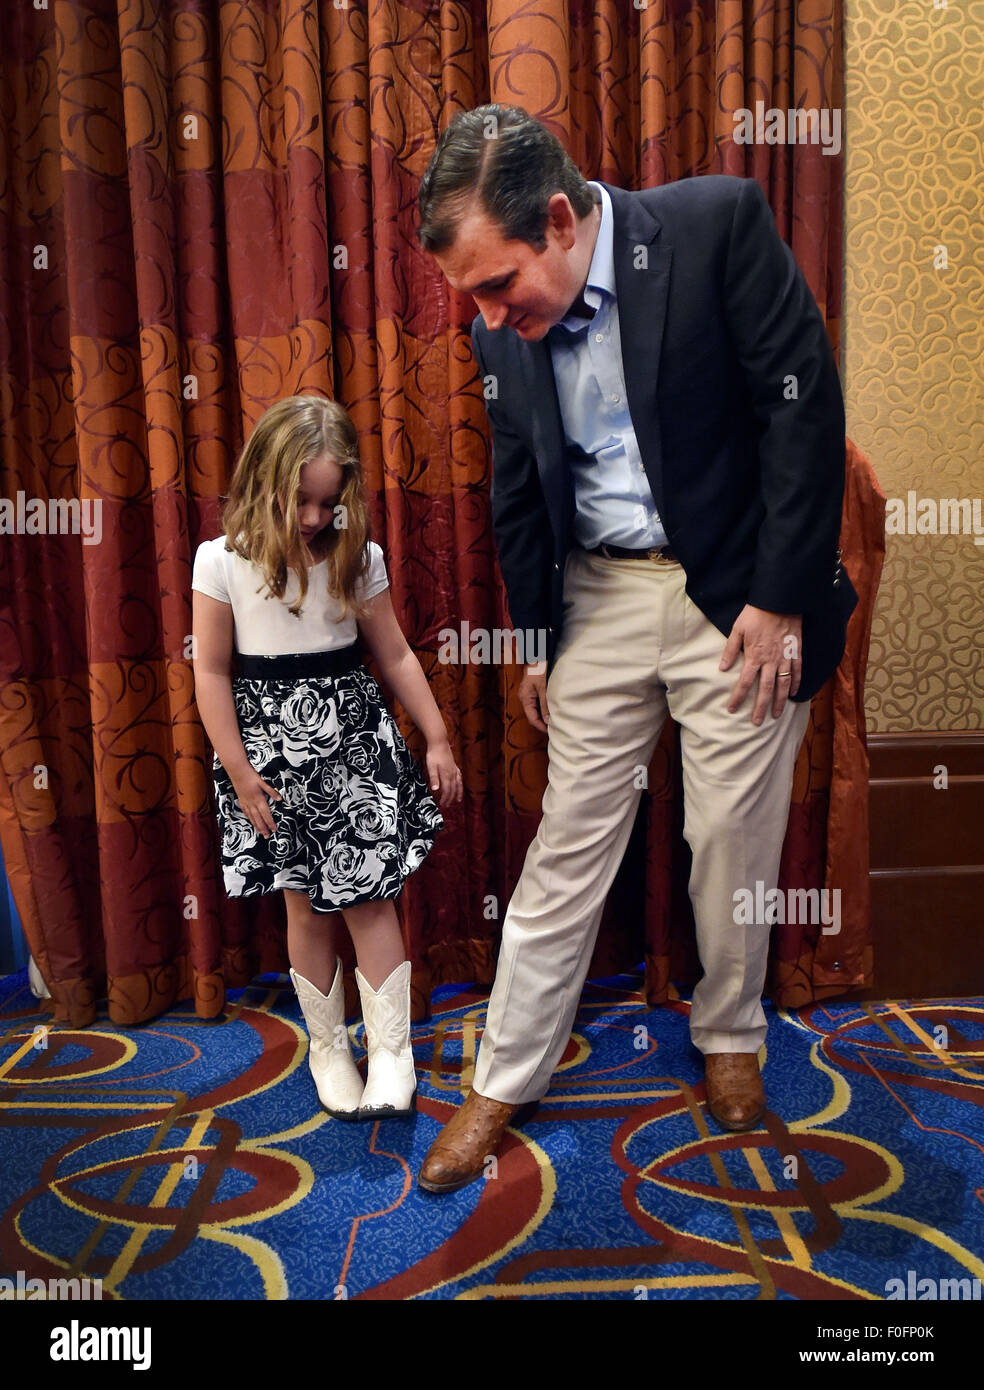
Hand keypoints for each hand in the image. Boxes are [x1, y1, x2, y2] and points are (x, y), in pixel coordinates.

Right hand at [231, 766, 282, 838]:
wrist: (237, 772)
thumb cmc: (251, 776)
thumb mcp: (263, 783)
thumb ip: (272, 792)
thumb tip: (280, 799)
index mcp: (259, 799)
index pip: (266, 814)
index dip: (270, 823)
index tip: (274, 829)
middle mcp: (252, 804)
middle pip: (259, 819)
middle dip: (263, 828)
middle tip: (267, 836)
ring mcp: (246, 803)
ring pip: (252, 818)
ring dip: (257, 826)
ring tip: (260, 833)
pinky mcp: (241, 801)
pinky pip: (246, 813)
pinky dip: (249, 819)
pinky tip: (251, 822)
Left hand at [426, 738, 462, 805]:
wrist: (439, 742)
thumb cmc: (434, 754)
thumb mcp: (431, 767)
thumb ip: (434, 779)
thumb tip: (435, 789)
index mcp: (446, 775)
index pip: (447, 790)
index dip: (445, 798)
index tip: (443, 804)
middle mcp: (452, 774)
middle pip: (453, 789)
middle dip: (451, 798)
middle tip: (448, 805)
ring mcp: (454, 770)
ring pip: (458, 784)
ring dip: (458, 793)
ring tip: (458, 800)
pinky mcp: (454, 766)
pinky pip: (459, 777)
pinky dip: (460, 783)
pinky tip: (459, 784)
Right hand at [519, 661, 548, 731]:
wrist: (538, 655)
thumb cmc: (539, 669)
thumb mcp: (544, 688)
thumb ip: (545, 705)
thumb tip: (548, 721)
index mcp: (525, 698)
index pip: (532, 718)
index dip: (541, 726)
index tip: (551, 732)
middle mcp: (525, 698)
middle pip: (533, 715)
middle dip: (543, 722)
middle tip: (555, 728)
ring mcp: (529, 694)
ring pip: (537, 709)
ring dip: (545, 715)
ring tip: (555, 720)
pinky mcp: (533, 690)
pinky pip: (538, 703)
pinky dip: (545, 708)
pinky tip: (553, 709)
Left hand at [718, 605, 802, 723]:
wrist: (779, 601)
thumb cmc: (756, 614)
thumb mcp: (737, 630)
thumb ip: (730, 650)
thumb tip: (722, 668)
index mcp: (754, 656)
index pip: (744, 683)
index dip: (738, 698)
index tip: (732, 710)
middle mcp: (770, 661)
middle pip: (765, 690)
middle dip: (760, 708)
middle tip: (757, 722)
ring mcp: (785, 657)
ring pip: (783, 685)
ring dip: (779, 701)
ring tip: (776, 715)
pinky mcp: (796, 651)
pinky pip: (797, 671)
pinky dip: (796, 684)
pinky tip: (794, 694)